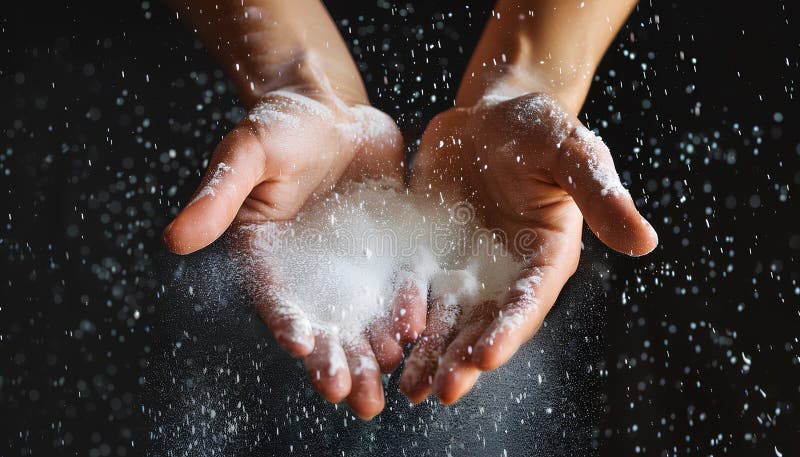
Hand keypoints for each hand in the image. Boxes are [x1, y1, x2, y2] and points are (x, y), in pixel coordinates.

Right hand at [162, 61, 425, 417]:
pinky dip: (406, 312)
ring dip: (374, 353)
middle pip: (323, 325)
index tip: (301, 347)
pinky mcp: (385, 253)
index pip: (275, 300)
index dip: (286, 324)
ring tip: (390, 381)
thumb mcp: (245, 154)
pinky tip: (418, 334)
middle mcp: (309, 272)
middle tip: (354, 398)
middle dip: (337, 362)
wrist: (332, 109)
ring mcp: (350, 267)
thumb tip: (173, 239)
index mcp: (268, 257)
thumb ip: (217, 197)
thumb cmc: (280, 125)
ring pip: (362, 319)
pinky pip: (397, 289)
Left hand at [399, 92, 657, 403]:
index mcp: (544, 257)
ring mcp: (466, 267)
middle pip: (485, 323)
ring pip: (448, 319)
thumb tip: (645, 243)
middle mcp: (506, 273)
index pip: (527, 302)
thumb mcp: (571, 152)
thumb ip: (600, 195)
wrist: (488, 115)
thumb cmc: (538, 128)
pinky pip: (415, 291)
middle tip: (441, 391)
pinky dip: (403, 319)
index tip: (484, 357)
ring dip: (433, 355)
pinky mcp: (431, 255)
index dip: (507, 331)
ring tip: (412, 389)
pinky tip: (384, 342)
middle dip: (464, 358)